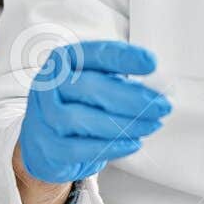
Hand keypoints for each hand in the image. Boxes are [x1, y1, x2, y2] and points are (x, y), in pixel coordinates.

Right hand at [16, 40, 169, 184]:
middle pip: (90, 87)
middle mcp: (49, 84)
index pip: (95, 54)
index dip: (124, 57)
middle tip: (161, 106)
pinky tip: (132, 143)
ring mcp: (43, 116)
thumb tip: (157, 89)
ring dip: (123, 124)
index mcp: (63, 60)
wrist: (44, 142)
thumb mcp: (94, 84)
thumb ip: (119, 81)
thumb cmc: (76, 105)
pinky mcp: (47, 146)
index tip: (152, 63)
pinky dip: (111, 146)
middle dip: (132, 98)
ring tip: (151, 125)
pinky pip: (80, 148)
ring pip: (83, 119)